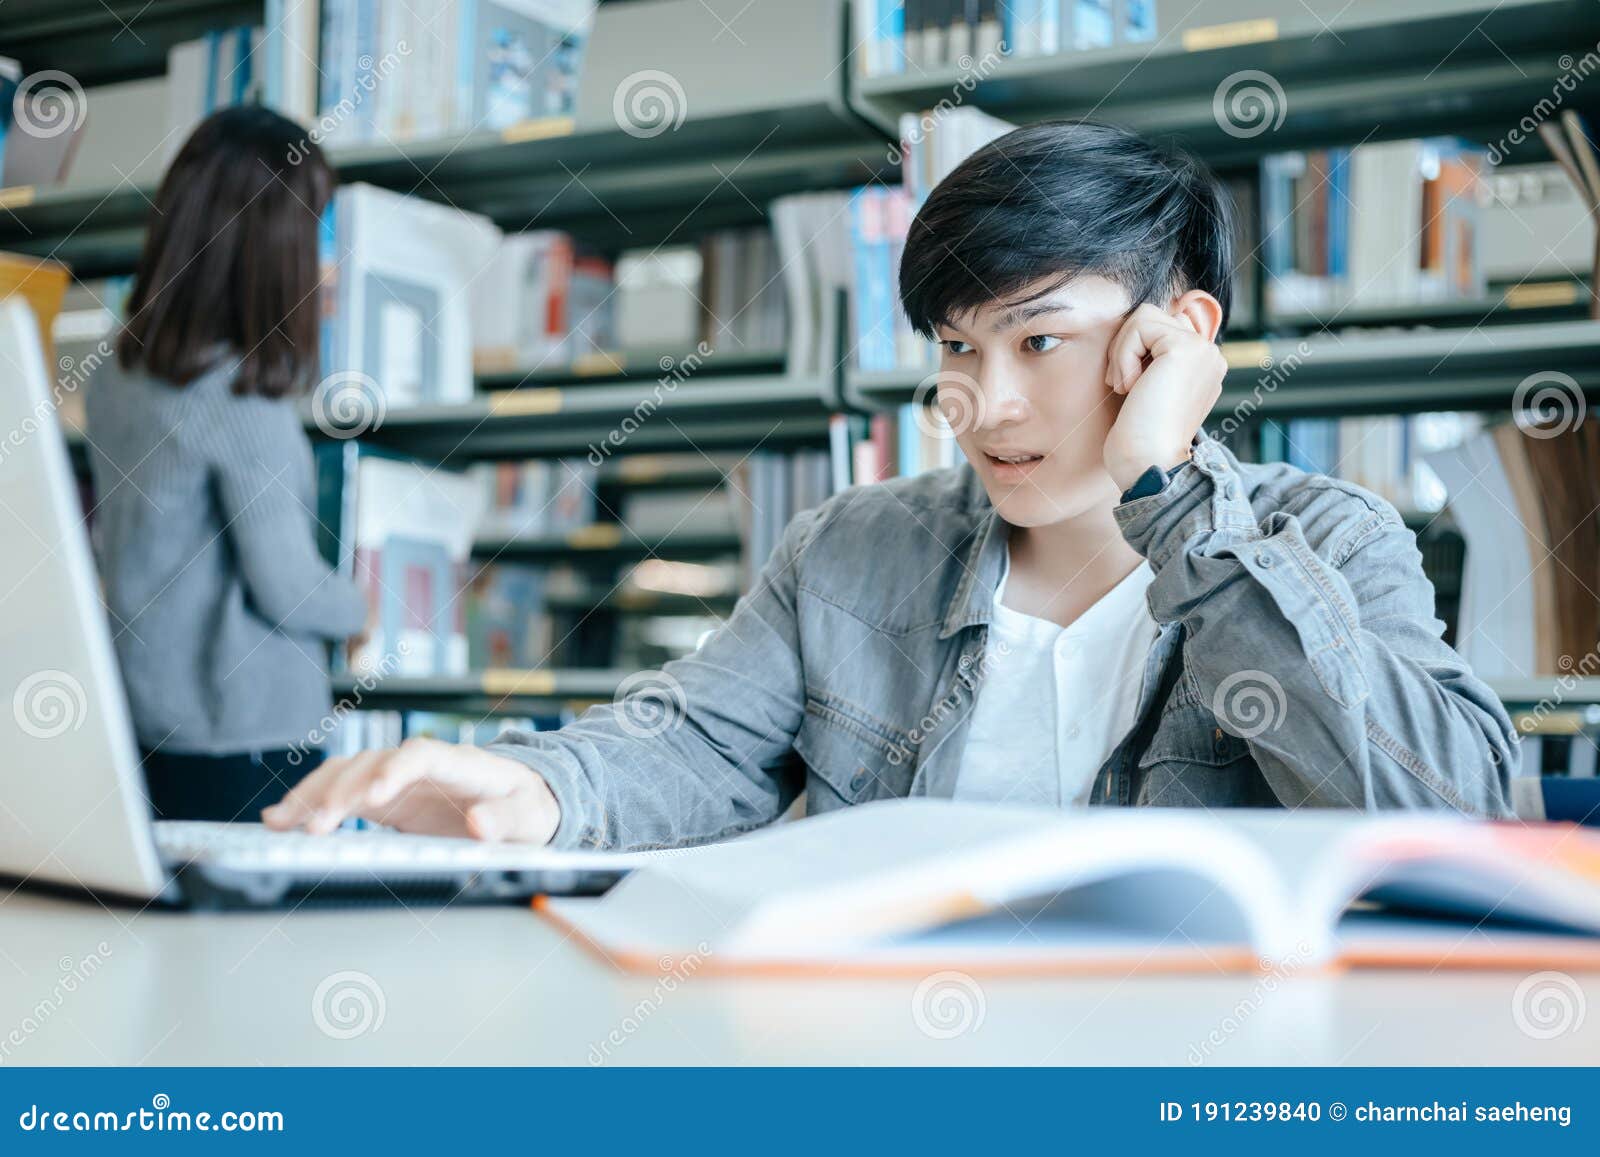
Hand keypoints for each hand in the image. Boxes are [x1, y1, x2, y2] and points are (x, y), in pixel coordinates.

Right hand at [262, 739, 560, 843]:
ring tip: (282, 821)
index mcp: (462, 764)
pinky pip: (341, 792)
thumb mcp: (531, 818)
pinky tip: (282, 819)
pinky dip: (311, 802)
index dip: (395, 771)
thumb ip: (506, 821)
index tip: (374, 795)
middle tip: (316, 825)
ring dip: (314, 794)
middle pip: (373, 763)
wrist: (523, 800)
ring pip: (348, 773)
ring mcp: (399, 778)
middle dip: (341, 791)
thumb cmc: (528, 806)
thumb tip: (479, 825)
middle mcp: (422, 764)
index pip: (421, 756)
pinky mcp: (384, 798)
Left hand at [1101, 303, 1227, 491]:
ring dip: (1122, 351)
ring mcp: (1202, 350)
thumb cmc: (1139, 439)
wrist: (1149, 465)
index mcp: (1203, 365)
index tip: (1129, 387)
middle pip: (1152, 317)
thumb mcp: (1148, 390)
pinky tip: (1131, 388)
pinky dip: (1123, 356)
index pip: (1160, 328)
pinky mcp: (1184, 348)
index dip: (1134, 350)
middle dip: (1125, 348)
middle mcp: (1209, 355)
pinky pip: (1139, 326)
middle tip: (1123, 387)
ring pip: (1144, 316)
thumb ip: (1152, 359)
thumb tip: (1137, 324)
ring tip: (1127, 387)